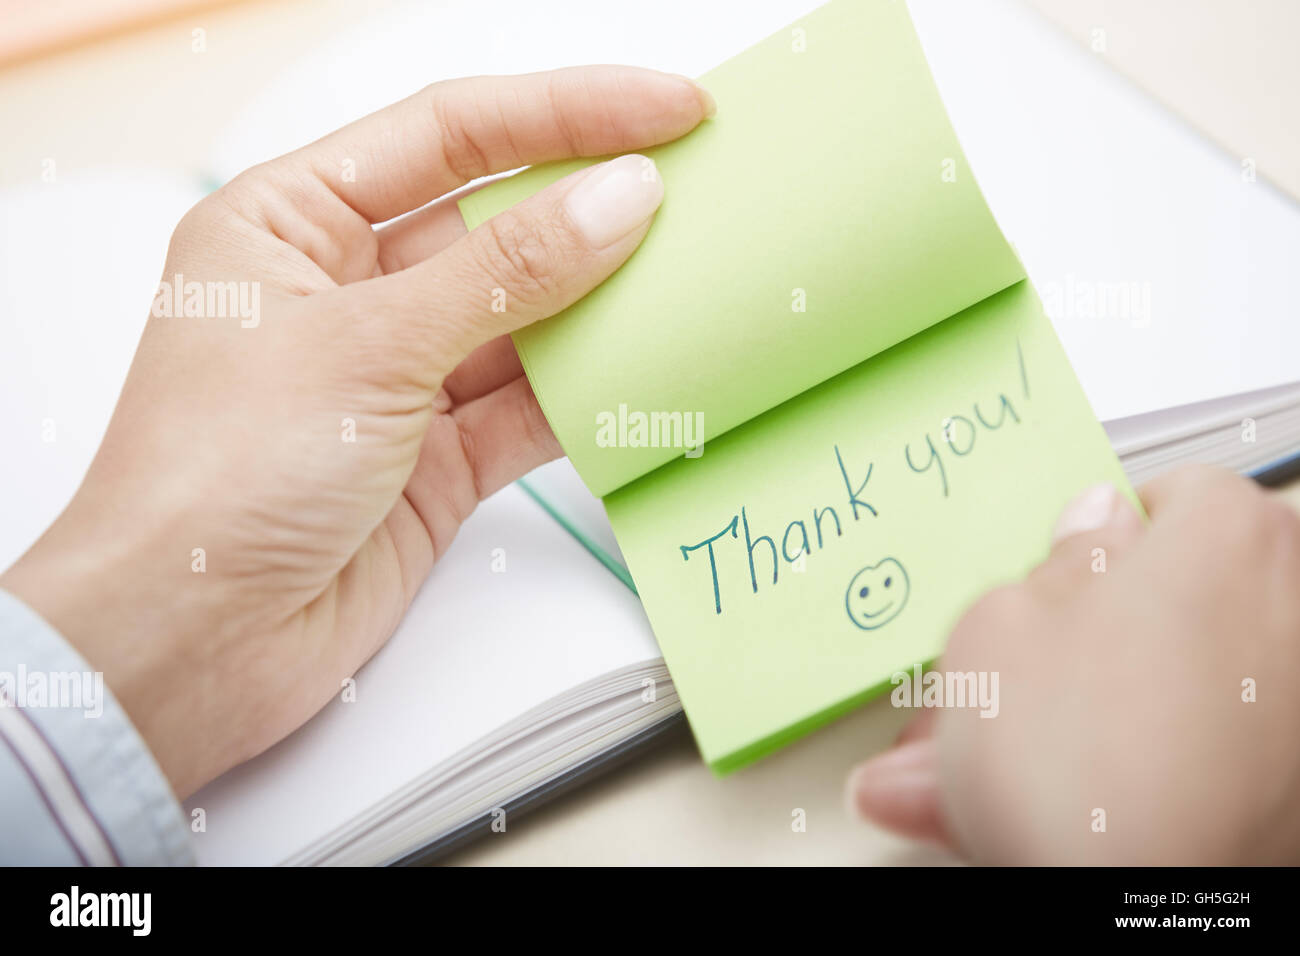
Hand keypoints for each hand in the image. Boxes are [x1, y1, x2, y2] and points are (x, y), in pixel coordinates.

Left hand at [0, 66, 713, 797]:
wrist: (189, 648)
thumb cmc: (216, 478)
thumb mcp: (368, 344)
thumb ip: (507, 273)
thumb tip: (620, 197)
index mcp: (291, 222)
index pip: (447, 135)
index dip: (564, 111)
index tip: (666, 107)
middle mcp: (346, 292)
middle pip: (495, 225)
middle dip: (593, 207)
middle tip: (701, 186)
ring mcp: (397, 379)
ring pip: (525, 320)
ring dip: (604, 304)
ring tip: (699, 273)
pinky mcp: (438, 460)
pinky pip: (532, 406)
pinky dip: (591, 391)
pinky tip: (652, 365)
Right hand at [847, 465, 1299, 863]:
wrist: (1137, 914)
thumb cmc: (1078, 770)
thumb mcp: (998, 627)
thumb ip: (1052, 563)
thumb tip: (1090, 536)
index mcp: (1227, 541)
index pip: (1178, 494)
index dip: (1105, 536)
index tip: (1063, 577)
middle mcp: (1294, 614)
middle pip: (1177, 603)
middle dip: (1080, 644)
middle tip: (1008, 687)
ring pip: (1170, 696)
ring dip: (1082, 722)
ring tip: (983, 775)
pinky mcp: (1294, 794)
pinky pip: (1195, 759)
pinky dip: (1130, 777)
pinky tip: (1050, 809)